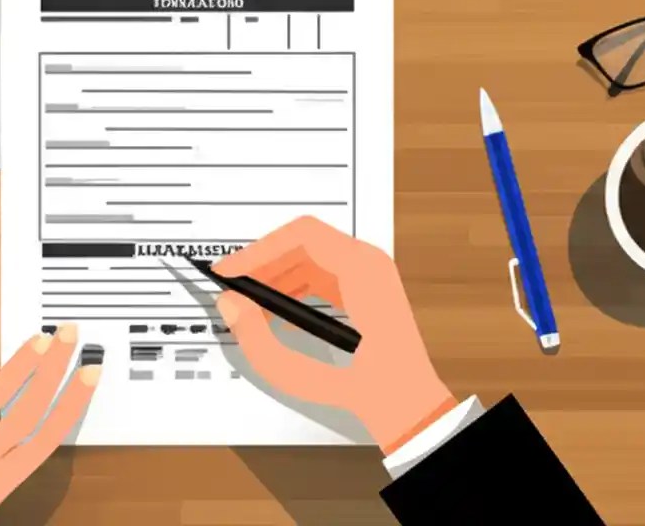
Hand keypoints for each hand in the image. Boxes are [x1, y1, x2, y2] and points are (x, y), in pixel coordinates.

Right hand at [213, 217, 454, 453]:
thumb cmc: (376, 394)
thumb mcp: (305, 377)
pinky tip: (274, 312)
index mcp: (365, 273)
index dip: (259, 250)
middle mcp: (370, 263)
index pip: (302, 236)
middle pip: (302, 241)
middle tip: (233, 290)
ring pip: (307, 254)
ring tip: (249, 305)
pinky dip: (291, 285)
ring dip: (273, 275)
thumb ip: (260, 343)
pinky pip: (318, 269)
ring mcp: (369, 271)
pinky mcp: (363, 284)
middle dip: (262, 263)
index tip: (231, 271)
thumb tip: (231, 305)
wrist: (412, 408)